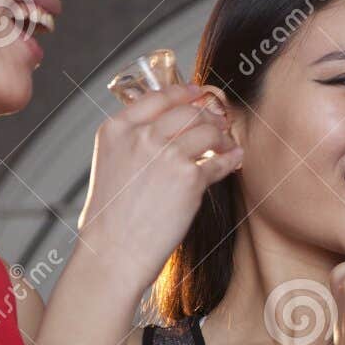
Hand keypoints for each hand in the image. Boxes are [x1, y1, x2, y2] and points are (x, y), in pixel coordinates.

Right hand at [74, 81, 240, 289]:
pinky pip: (220, 161)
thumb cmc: (110, 219)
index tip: (199, 93)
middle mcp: (141, 136)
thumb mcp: (110, 165)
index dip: (185, 92)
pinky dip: (231, 159)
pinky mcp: (189, 178)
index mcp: (116, 129)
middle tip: (218, 122)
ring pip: (208, 130)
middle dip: (208, 115)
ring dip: (222, 136)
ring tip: (226, 144)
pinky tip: (235, 159)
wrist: (113, 252)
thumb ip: (132, 141)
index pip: (158, 96)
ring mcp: (166, 155)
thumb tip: (163, 129)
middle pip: (188, 110)